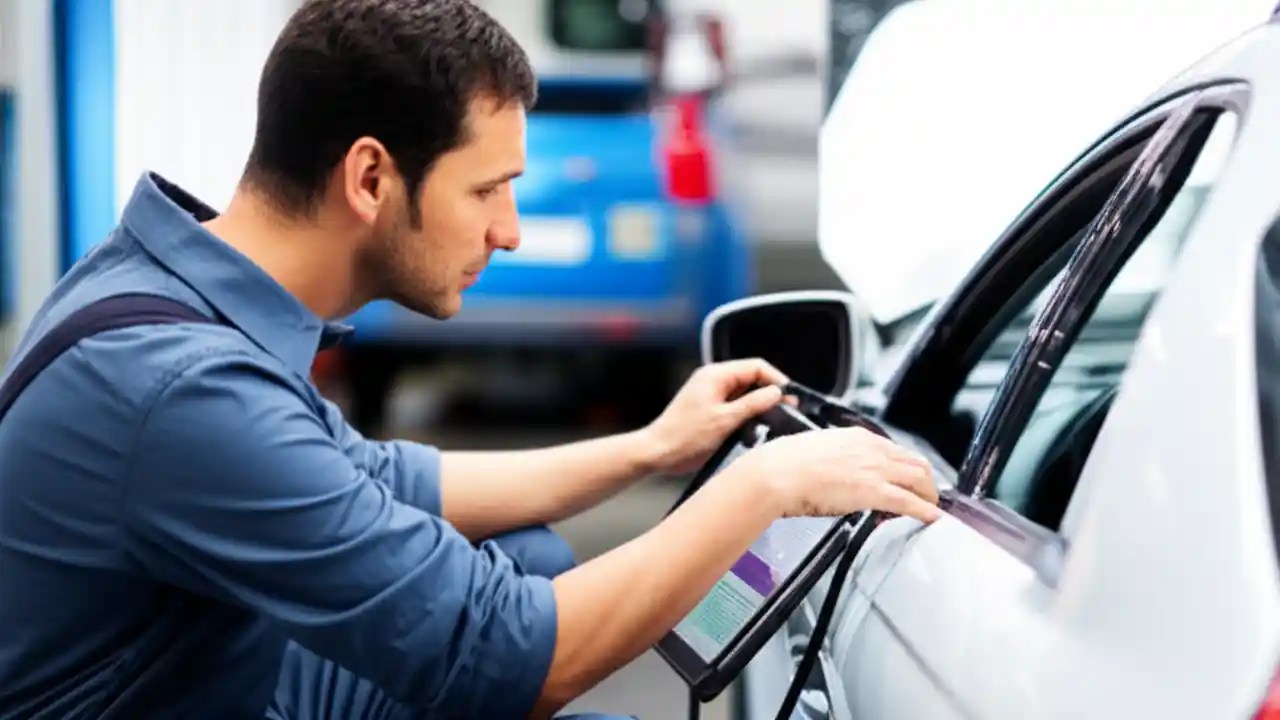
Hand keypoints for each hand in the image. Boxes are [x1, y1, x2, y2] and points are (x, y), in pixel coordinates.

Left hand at [642, 359, 789, 474]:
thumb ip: (753, 404)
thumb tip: (776, 393)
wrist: (657, 452)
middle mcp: (713, 379)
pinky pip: (734, 404)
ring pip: (744, 392)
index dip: (775, 379)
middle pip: (751, 378)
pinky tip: (752, 429)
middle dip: (769, 393)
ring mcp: (710, 393)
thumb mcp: (725, 420)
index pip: (755, 366)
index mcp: (716, 375)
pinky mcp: (708, 407)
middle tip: (786, 410)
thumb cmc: (684, 436)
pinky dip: (745, 414)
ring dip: (758, 405)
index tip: (789, 396)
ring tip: (771, 421)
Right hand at [737, 426, 941, 523]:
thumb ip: (835, 457)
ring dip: (929, 495)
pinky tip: (933, 519)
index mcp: (858, 437)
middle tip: (927, 495)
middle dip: (925, 480)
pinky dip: (926, 511)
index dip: (905, 466)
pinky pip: (910, 502)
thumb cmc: (785, 463)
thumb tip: (837, 471)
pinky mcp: (874, 492)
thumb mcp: (816, 449)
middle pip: (915, 462)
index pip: (895, 450)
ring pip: (919, 479)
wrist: (777, 473)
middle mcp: (872, 449)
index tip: (907, 477)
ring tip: (931, 508)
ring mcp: (875, 469)